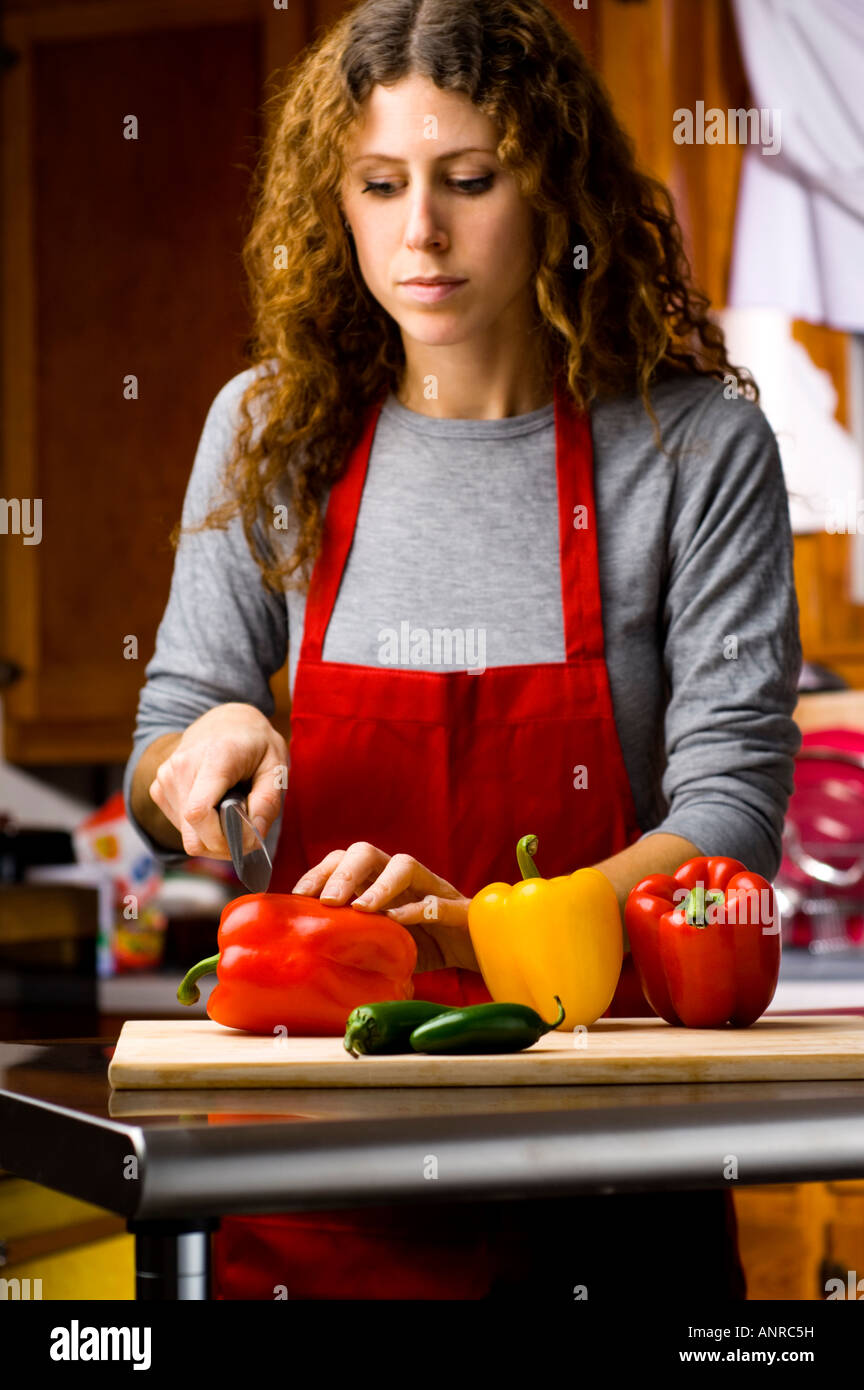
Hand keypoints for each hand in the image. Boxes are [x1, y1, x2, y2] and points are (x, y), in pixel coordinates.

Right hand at [147, 702, 287, 858]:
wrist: (225, 721)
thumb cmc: (254, 742)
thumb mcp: (276, 764)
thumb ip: (268, 800)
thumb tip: (254, 836)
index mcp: (213, 757)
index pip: (198, 812)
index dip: (222, 839)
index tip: (248, 840)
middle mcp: (181, 767)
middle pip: (193, 833)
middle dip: (223, 845)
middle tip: (247, 835)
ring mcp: (165, 778)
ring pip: (188, 836)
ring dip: (214, 837)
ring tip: (232, 812)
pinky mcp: (158, 789)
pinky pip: (181, 828)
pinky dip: (201, 829)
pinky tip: (215, 808)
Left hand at [291, 842, 479, 973]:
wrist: (475, 950)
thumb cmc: (422, 944)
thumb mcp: (381, 943)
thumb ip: (353, 941)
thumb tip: (308, 959)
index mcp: (377, 882)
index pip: (343, 862)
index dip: (319, 873)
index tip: (299, 896)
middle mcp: (401, 878)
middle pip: (367, 853)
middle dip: (343, 872)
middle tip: (328, 901)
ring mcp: (430, 888)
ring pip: (403, 865)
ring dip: (379, 884)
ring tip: (362, 908)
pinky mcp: (458, 909)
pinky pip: (437, 902)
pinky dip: (417, 909)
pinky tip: (399, 921)